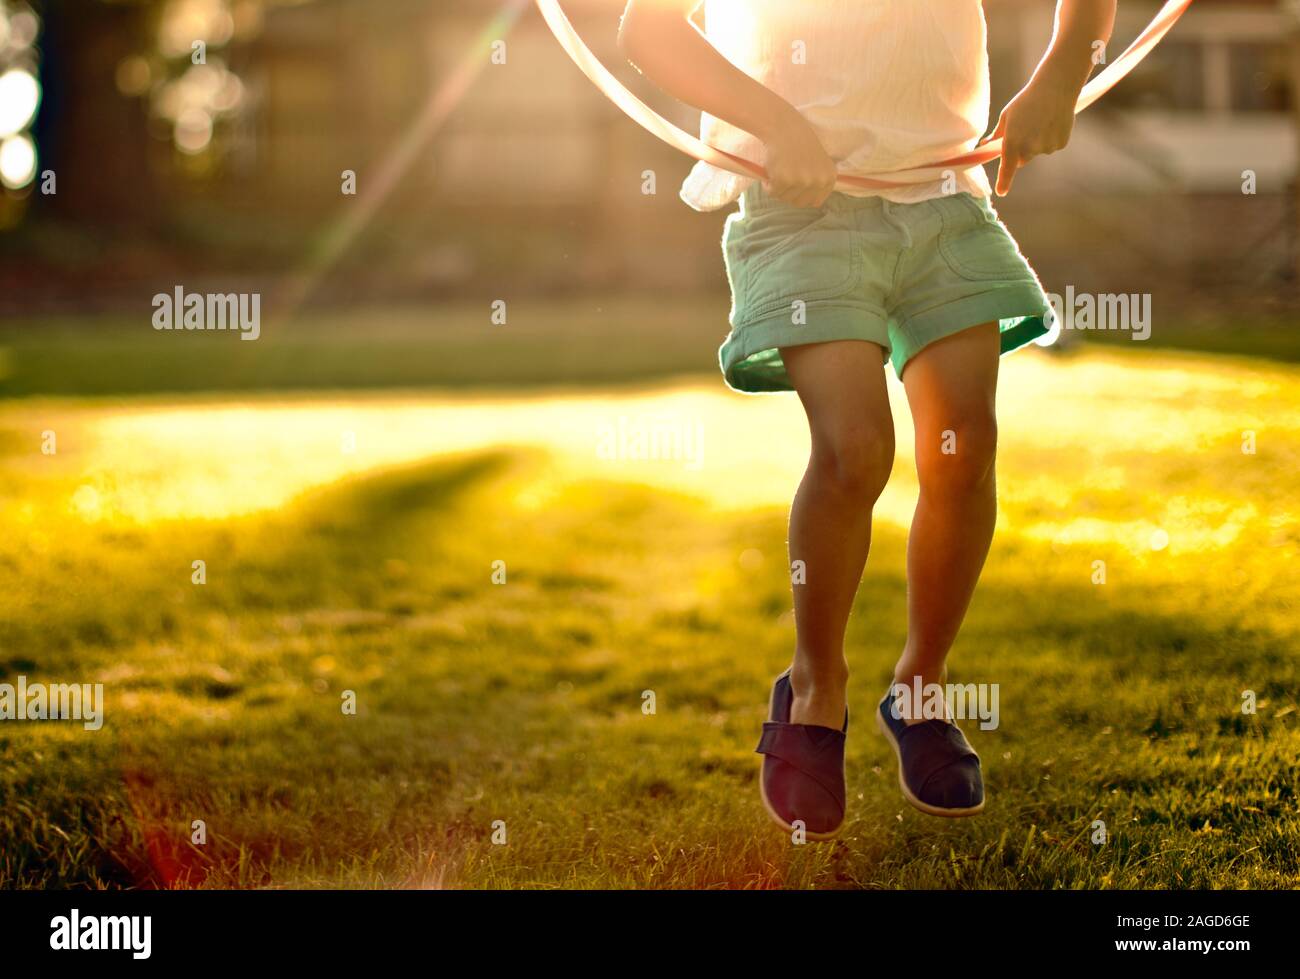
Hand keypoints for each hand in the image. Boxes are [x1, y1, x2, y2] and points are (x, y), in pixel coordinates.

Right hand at [759, 108, 837, 207]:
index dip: (803, 195)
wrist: (783, 126)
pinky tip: (771, 170)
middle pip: (799, 203)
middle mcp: (818, 181)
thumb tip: (814, 203)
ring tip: (779, 170)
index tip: (796, 184)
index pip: (815, 202)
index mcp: (829, 178)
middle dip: (789, 193)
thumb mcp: (819, 162)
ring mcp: (802, 181)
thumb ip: (818, 181)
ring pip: (785, 199)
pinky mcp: (784, 180)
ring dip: (778, 188)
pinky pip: (772, 193)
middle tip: (785, 176)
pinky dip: (768, 185)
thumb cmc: (799, 142)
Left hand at [991, 67, 1079, 196]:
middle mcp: (1030, 148)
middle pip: (1021, 159)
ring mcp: (1046, 147)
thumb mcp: (1007, 116)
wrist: (1056, 87)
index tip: (1001, 192)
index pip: (1007, 168)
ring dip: (1036, 142)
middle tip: (1025, 128)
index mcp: (1013, 141)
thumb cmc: (1027, 100)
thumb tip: (986, 146)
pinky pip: (1050, 146)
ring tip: (1041, 120)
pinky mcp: (1060, 144)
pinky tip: (1052, 121)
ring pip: (1037, 152)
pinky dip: (1050, 137)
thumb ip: (997, 135)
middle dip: (1020, 150)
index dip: (1004, 182)